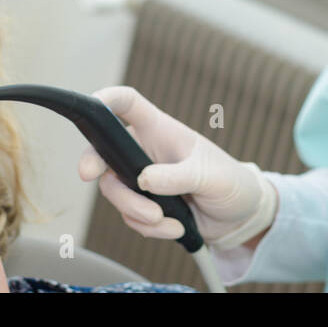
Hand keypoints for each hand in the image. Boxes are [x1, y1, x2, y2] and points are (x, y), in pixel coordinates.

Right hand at [77, 85, 274, 247]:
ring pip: (113, 190)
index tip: (92, 105)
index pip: (127, 104)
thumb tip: (144, 180)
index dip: (107, 98)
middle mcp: (144, 151)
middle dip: (93, 163)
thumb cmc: (230, 183)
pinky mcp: (142, 205)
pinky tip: (175, 228)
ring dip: (135, 211)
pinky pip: (129, 217)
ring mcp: (140, 179)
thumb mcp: (212, 177)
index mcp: (160, 130)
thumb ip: (179, 177)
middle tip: (88, 175)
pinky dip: (149, 228)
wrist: (239, 218)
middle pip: (104, 149)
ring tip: (165, 221)